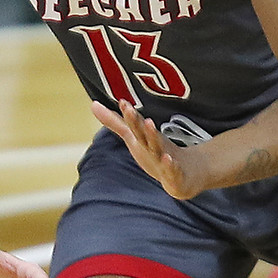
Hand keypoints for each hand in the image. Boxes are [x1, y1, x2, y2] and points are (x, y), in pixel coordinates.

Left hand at [92, 100, 207, 200]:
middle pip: (144, 132)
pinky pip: (172, 169)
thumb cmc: (154, 152)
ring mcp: (165, 159)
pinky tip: (168, 159)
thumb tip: (92, 104)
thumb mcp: (133, 137)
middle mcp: (155, 145)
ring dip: (153, 136)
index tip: (122, 102)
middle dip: (137, 121)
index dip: (128, 115)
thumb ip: (114, 122)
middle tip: (129, 109)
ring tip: (150, 123)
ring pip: (158, 147)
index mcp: (145, 138)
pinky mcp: (175, 175)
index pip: (135, 125)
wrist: (185, 175)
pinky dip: (170, 165)